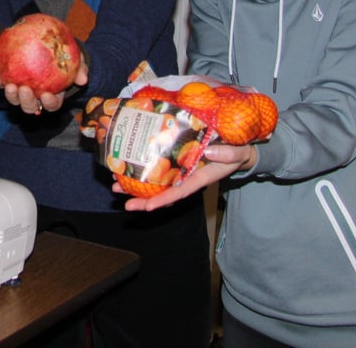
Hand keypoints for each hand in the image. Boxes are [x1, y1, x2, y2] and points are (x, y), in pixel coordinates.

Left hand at [0, 61, 87, 114]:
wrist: (50, 48)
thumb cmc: (66, 57)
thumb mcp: (77, 60)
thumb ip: (81, 69)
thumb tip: (83, 79)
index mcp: (52, 96)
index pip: (51, 105)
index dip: (49, 103)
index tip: (47, 94)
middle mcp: (35, 97)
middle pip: (29, 106)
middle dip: (25, 100)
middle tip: (23, 89)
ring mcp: (21, 90)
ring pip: (14, 98)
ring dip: (9, 94)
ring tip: (7, 84)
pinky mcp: (9, 80)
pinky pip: (1, 82)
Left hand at [121, 143, 256, 210]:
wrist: (239, 148)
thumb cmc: (239, 152)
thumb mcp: (238, 152)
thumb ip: (228, 153)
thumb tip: (209, 150)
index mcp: (200, 178)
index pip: (179, 192)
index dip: (163, 200)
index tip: (147, 207)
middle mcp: (187, 177)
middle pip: (162, 192)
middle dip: (142, 199)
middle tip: (121, 200)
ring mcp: (181, 170)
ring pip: (157, 183)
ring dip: (136, 185)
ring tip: (116, 185)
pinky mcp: (177, 162)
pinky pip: (159, 169)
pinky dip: (144, 170)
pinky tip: (127, 169)